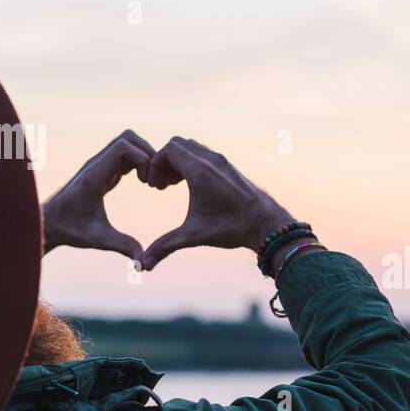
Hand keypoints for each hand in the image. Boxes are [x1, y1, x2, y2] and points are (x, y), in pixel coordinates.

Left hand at [42, 130, 153, 262]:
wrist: (48, 223)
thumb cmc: (71, 230)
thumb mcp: (98, 239)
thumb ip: (122, 246)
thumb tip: (142, 263)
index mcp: (95, 175)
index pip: (124, 146)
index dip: (144, 159)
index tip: (148, 183)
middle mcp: (97, 164)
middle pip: (128, 138)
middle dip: (148, 153)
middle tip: (154, 180)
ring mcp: (99, 165)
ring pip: (127, 142)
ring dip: (144, 156)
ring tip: (151, 181)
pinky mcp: (102, 170)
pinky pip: (125, 154)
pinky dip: (139, 162)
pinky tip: (144, 183)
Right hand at [140, 137, 293, 269]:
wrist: (265, 224)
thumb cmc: (231, 228)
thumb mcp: (193, 236)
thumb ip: (165, 246)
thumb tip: (144, 266)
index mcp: (199, 171)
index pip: (168, 150)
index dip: (155, 165)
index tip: (154, 186)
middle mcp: (211, 160)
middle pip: (178, 144)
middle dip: (164, 161)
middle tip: (161, 185)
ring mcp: (222, 161)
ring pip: (192, 148)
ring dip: (179, 161)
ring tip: (173, 184)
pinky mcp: (229, 167)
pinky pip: (205, 154)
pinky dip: (193, 163)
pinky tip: (191, 186)